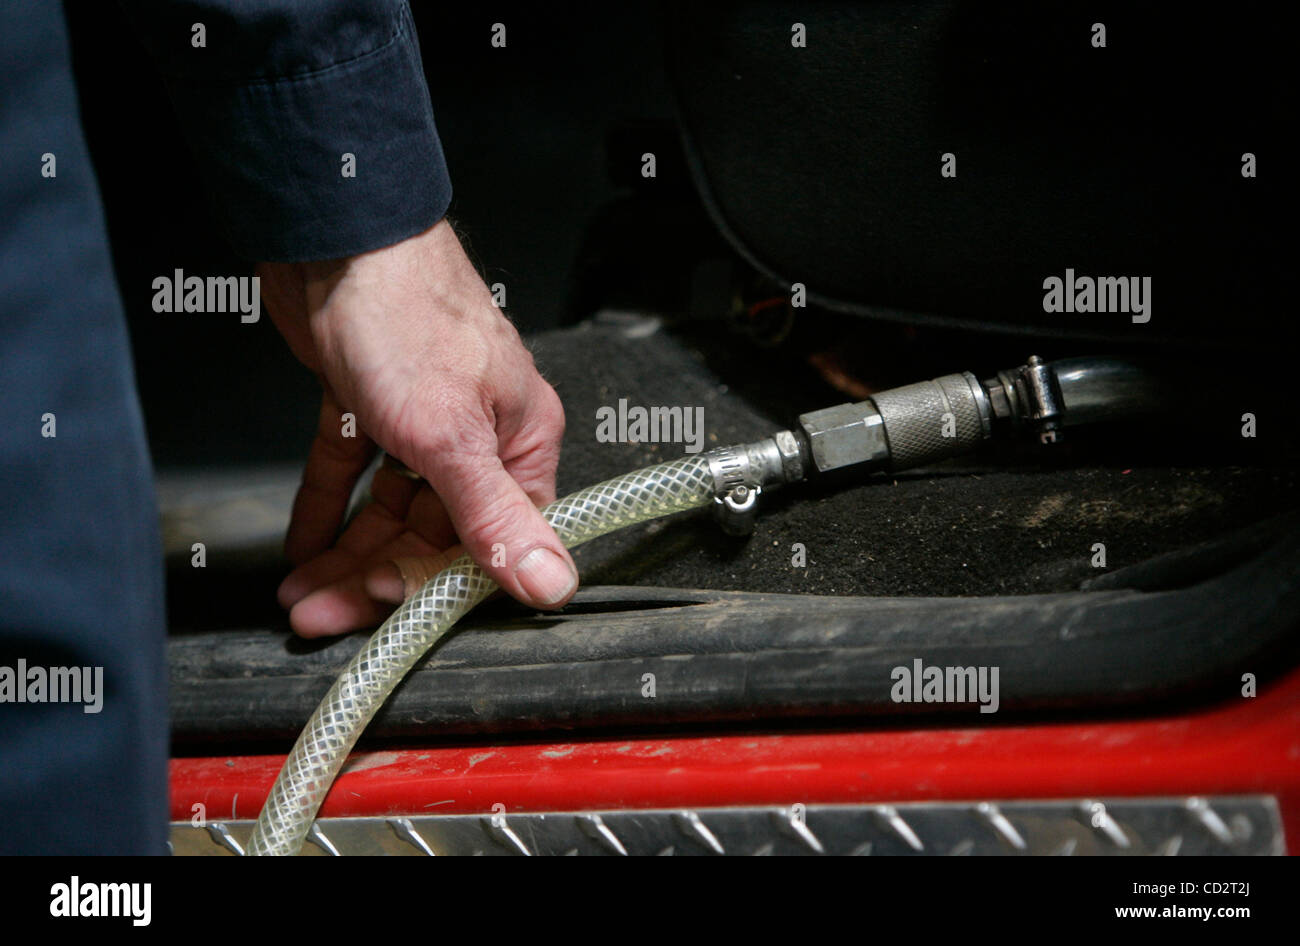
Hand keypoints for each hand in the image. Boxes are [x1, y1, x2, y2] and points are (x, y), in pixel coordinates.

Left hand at [258, 219, 575, 636]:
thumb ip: (495, 517)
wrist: (336, 232)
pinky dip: (329, 503)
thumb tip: (552, 582)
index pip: (492, 538)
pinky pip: (353, 468)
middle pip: (431, 529)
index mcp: (518, 440)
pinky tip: (304, 541)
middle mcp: (477, 433)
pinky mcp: (371, 400)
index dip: (439, 582)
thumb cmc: (405, 310)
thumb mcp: (451, 434)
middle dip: (372, 574)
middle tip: (319, 612)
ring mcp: (423, 417)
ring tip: (300, 588)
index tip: (391, 613)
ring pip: (388, 505)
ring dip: (344, 549)